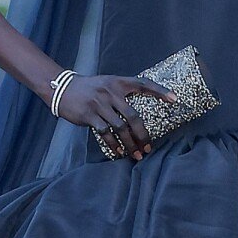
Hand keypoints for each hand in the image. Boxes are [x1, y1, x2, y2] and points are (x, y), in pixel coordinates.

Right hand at [53, 74, 176, 161]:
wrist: (62, 88)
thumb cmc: (89, 88)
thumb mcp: (106, 83)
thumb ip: (122, 93)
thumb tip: (138, 114)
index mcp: (118, 82)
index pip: (143, 84)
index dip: (160, 91)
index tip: (175, 99)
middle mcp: (110, 92)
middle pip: (133, 116)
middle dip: (143, 134)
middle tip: (148, 147)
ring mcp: (99, 104)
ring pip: (120, 128)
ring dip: (130, 144)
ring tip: (136, 155)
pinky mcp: (89, 115)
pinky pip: (106, 133)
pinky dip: (113, 145)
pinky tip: (119, 152)